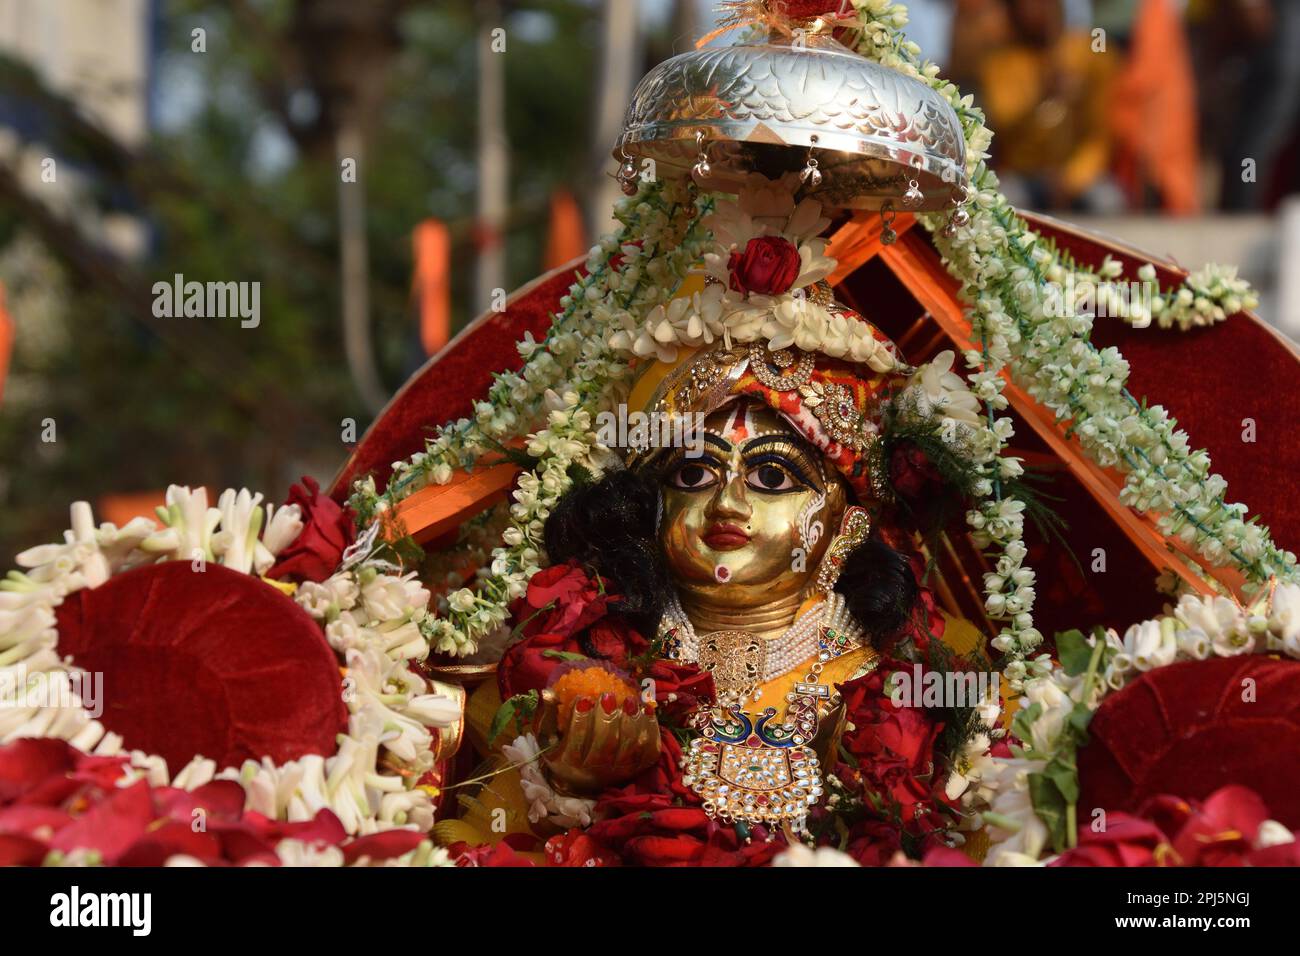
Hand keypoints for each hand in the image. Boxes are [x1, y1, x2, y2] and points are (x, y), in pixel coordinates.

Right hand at [536, 688, 660, 792]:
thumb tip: (548, 692)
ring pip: (629, 748)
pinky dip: (651, 730)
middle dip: (608, 719)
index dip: (580, 720)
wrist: (580, 782)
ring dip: (631, 722)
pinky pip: (648, 751)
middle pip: (605, 745)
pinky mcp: (636, 769)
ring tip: (630, 701)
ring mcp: (618, 772)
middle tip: (608, 695)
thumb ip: (546, 715)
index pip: (576, 742)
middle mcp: (595, 771)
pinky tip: (647, 710)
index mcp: (569, 763)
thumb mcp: (547, 737)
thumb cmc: (562, 751)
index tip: (583, 697)